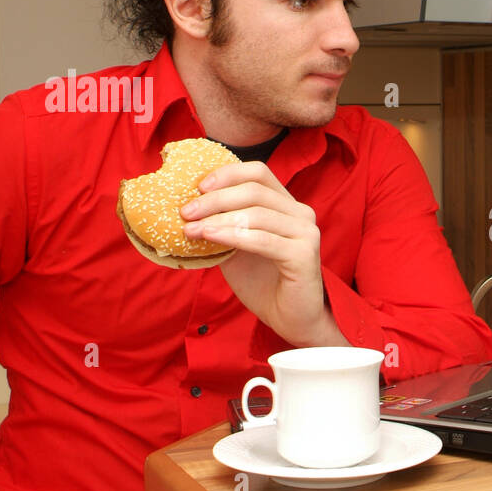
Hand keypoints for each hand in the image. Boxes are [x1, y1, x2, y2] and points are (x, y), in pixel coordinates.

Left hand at [179, 161, 341, 346]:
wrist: (290, 318)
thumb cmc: (264, 282)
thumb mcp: (236, 247)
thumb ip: (223, 225)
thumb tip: (186, 209)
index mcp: (286, 205)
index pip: (258, 172)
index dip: (227, 174)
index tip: (196, 187)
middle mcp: (301, 213)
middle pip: (255, 190)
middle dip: (215, 198)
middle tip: (185, 211)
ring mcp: (306, 232)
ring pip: (257, 213)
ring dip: (218, 218)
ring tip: (191, 229)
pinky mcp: (304, 255)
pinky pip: (263, 240)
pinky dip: (232, 235)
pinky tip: (209, 236)